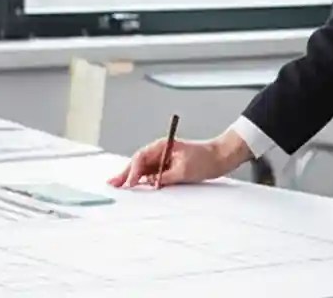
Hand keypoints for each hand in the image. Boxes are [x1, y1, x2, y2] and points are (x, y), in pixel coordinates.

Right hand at [108, 129, 251, 188]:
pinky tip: (135, 186)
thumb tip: (150, 183)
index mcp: (163, 145)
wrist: (220, 157)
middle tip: (112, 184)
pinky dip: (143, 180)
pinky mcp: (169, 167)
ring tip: (119, 186)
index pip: (141, 158)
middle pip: (138, 162)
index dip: (133, 171)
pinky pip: (152, 173)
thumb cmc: (205, 159)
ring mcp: (164, 159)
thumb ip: (165, 177)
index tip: (129, 183)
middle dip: (125, 173)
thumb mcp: (184, 170)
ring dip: (132, 177)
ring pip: (143, 168)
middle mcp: (161, 151)